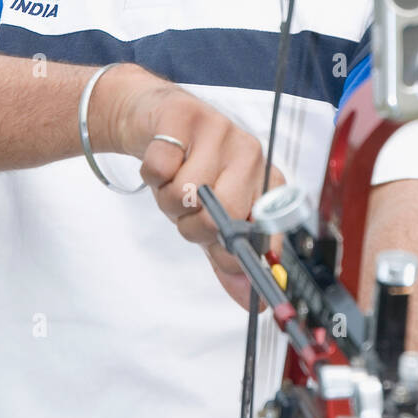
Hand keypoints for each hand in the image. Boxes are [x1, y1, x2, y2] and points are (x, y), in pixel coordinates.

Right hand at [95, 65, 285, 309]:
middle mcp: (251, 154)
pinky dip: (151, 174)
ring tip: (172, 181)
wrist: (157, 122)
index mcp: (266, 181)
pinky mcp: (184, 116)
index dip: (236, 252)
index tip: (218, 253)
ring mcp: (220, 131)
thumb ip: (230, 259)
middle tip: (186, 211)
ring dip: (167, 199)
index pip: (264, 229)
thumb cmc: (190, 171)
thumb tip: (252, 302)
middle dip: (192, 225)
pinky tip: (160, 160)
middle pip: (221, 215)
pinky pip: (160, 167)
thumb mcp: (213, 218)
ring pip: (185, 192)